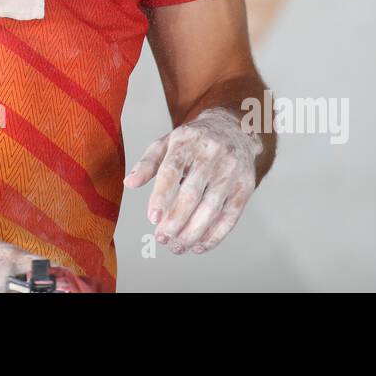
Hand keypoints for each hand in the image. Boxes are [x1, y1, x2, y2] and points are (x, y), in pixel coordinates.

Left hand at [123, 105, 261, 253]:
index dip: (161, 196)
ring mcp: (230, 171)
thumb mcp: (167, 143)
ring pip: (211, 208)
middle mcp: (211, 154)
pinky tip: (199, 245)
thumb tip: (129, 183)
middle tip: (162, 238)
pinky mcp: (245, 186)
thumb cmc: (194, 141)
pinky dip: (215, 235)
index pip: (172, 170)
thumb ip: (147, 163)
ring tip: (177, 246)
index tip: (153, 218)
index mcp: (186, 141)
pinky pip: (230, 216)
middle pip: (192, 193)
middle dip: (175, 221)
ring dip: (193, 233)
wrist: (234, 129)